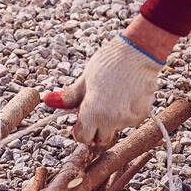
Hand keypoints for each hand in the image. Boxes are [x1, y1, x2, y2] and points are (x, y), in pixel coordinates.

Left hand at [44, 34, 164, 146]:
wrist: (139, 51)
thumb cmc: (109, 62)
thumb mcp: (85, 79)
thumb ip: (68, 97)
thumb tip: (47, 101)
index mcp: (93, 112)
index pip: (83, 138)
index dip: (80, 131)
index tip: (80, 121)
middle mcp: (112, 120)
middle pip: (101, 139)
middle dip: (97, 129)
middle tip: (97, 110)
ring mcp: (129, 118)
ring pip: (116, 128)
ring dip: (112, 119)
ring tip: (114, 95)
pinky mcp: (142, 114)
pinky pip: (130, 121)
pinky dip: (127, 112)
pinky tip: (126, 95)